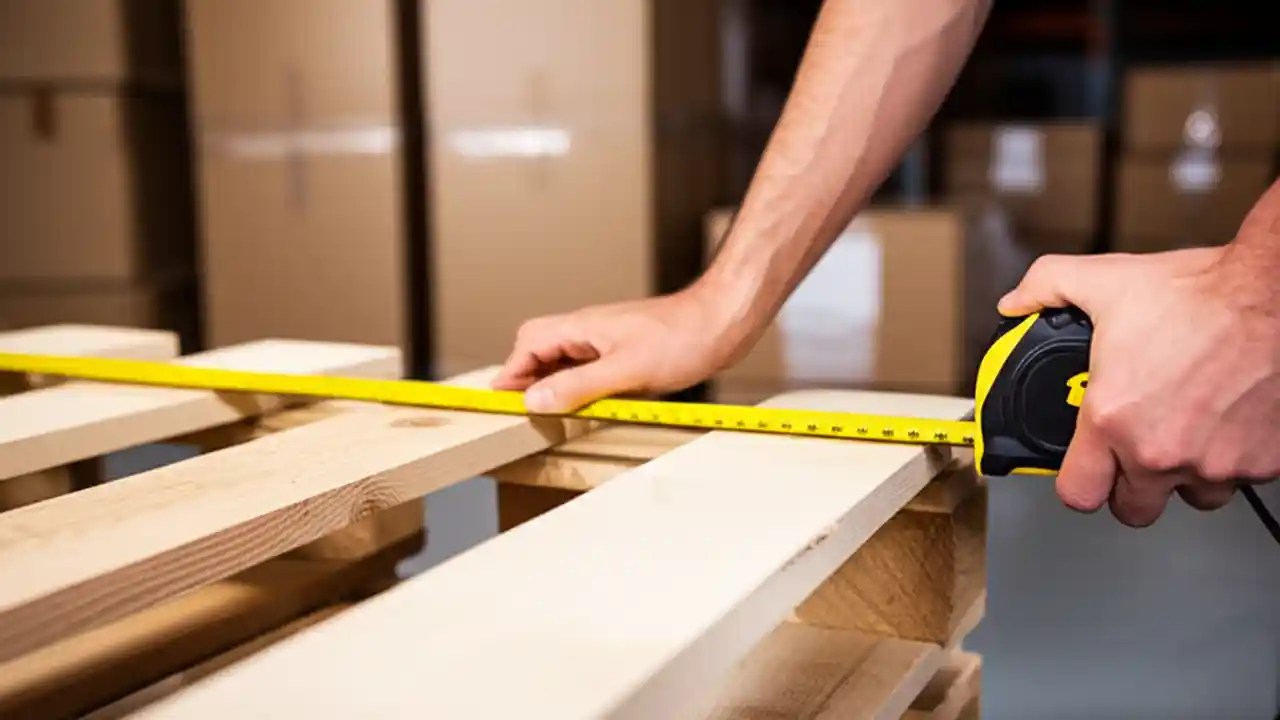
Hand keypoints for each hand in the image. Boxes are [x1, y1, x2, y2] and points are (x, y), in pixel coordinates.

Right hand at [491, 285, 752, 413]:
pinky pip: (589, 372)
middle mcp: (588, 331)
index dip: (510, 375)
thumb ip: (577, 386)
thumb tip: (534, 400)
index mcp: (580, 327)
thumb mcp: (625, 371)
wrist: (723, 322)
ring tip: (553, 417)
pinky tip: (590, 410)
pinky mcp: (625, 354)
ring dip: (555, 388)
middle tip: (525, 415)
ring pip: (564, 363)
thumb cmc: (681, 338)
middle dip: (528, 382)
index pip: (527, 345)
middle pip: (539, 352)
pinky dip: (581, 391)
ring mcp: (607, 342)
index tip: (501, 404)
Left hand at [998, 245, 1279, 526]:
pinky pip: (1236, 479)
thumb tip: (1016, 303)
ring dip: (1182, 475)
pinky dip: (1228, 458)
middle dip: (1129, 485)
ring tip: (1181, 431)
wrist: (1275, 293)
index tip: (1083, 467)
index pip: (1078, 494)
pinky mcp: (1261, 463)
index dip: (1078, 483)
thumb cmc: (1202, 293)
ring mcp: (1213, 462)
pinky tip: (1222, 420)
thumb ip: (1046, 288)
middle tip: (1132, 451)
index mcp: (1112, 419)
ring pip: (1191, 498)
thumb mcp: (1106, 280)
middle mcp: (1160, 451)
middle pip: (1133, 509)